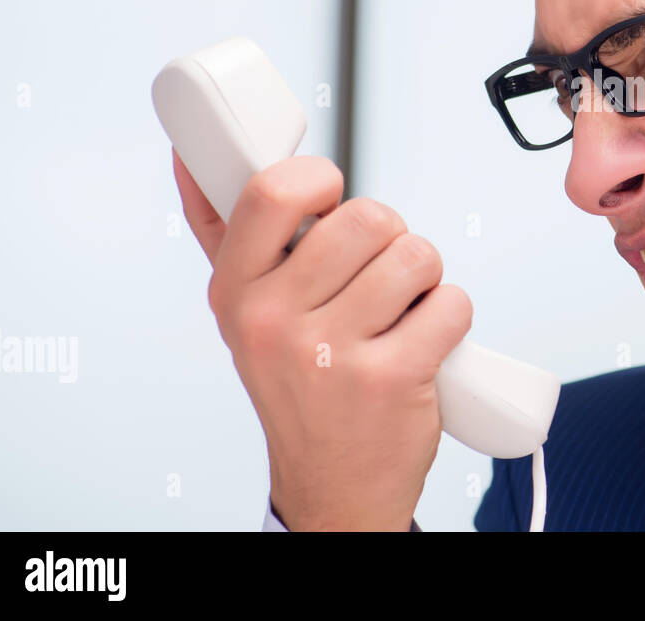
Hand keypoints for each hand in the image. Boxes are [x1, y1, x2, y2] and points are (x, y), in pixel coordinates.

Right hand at [172, 148, 470, 529]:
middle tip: (375, 281)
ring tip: (399, 313)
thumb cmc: (299, 384)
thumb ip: (225, 233)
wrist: (333, 488)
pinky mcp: (390, 379)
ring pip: (417, 255)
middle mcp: (274, 322)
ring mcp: (331, 354)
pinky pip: (452, 303)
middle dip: (391, 240)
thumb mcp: (246, 313)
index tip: (330, 197)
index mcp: (235, 292)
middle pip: (370, 217)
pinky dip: (451, 317)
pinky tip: (422, 344)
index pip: (271, 190)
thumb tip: (192, 156)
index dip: (318, 178)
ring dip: (425, 279)